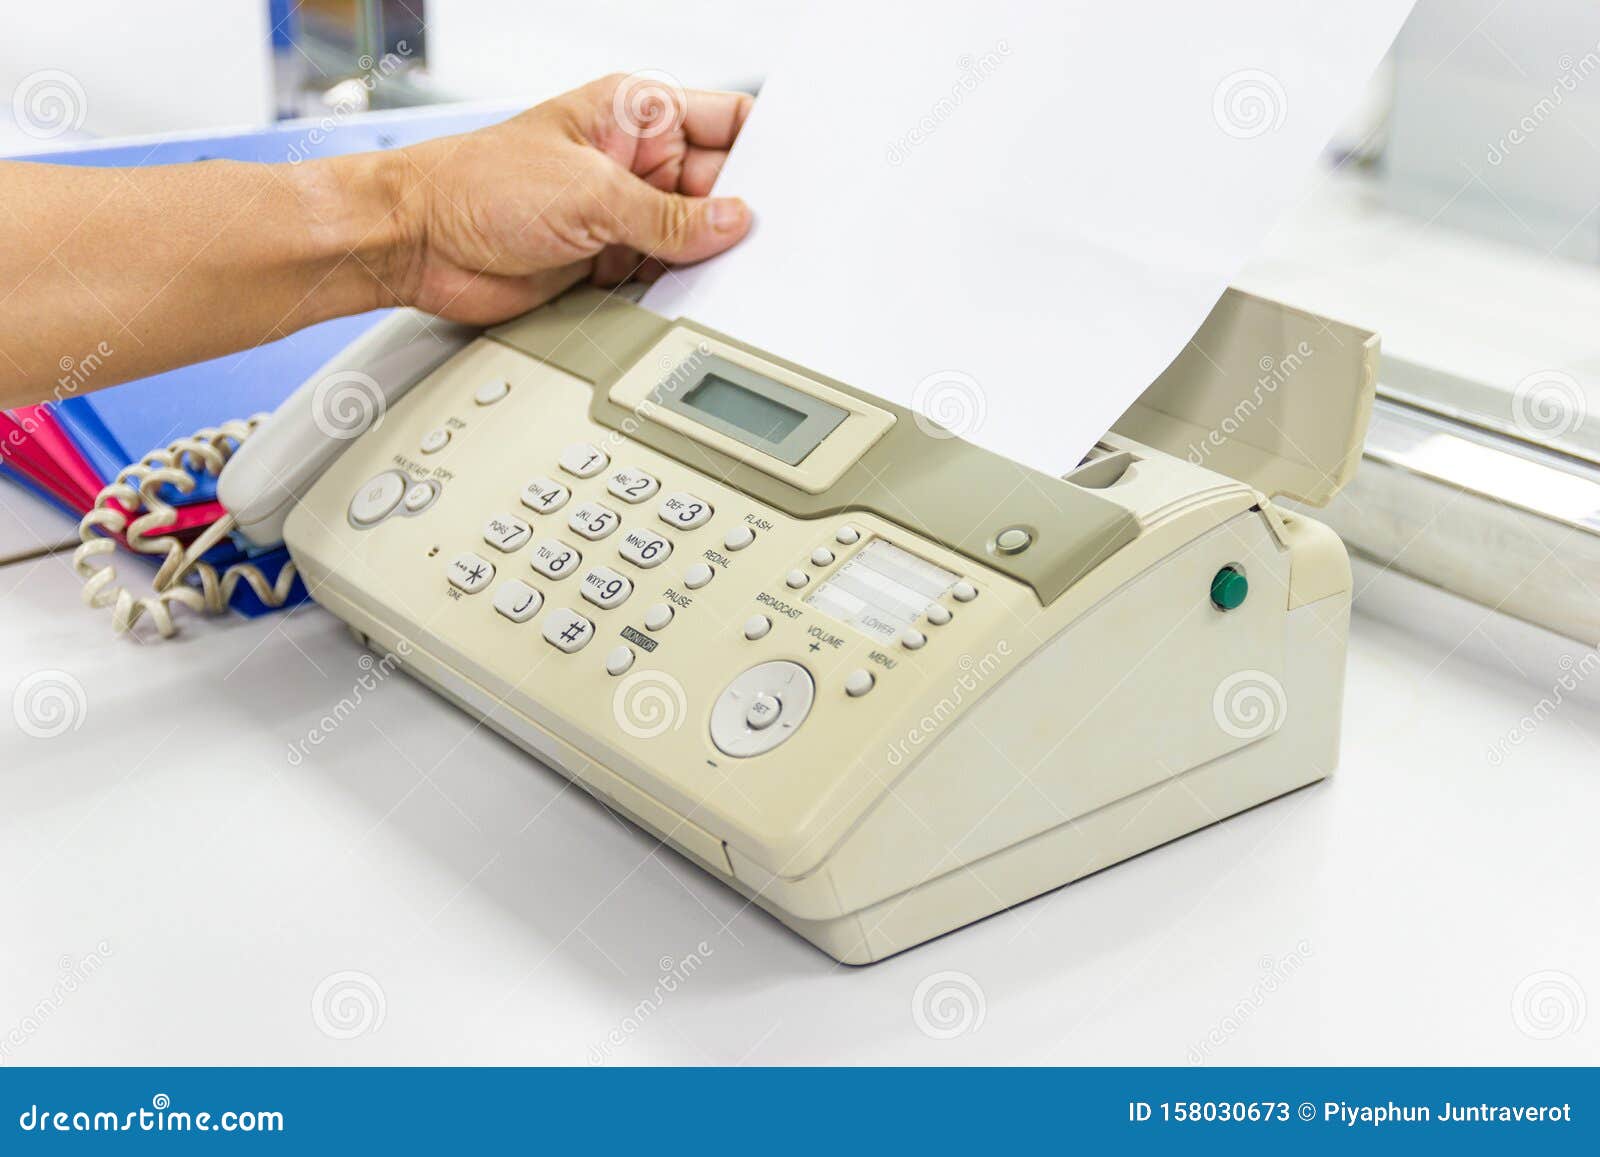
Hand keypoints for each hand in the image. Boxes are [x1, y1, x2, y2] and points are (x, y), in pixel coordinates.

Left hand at [376, 74, 753, 322]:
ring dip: (704, 259)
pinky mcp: (607, 259)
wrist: (417, 245)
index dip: (766, 150)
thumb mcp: (590, 195)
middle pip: (718, 188)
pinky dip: (675, 289)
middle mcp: (633, 159)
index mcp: (634, 112)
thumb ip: (669, 217)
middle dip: (737, 217)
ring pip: (692, 237)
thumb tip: (733, 222)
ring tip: (722, 275)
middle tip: (763, 247)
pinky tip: (686, 297)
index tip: (797, 184)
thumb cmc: (477, 187)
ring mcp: (621, 212)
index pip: (727, 121)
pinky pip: (662, 274)